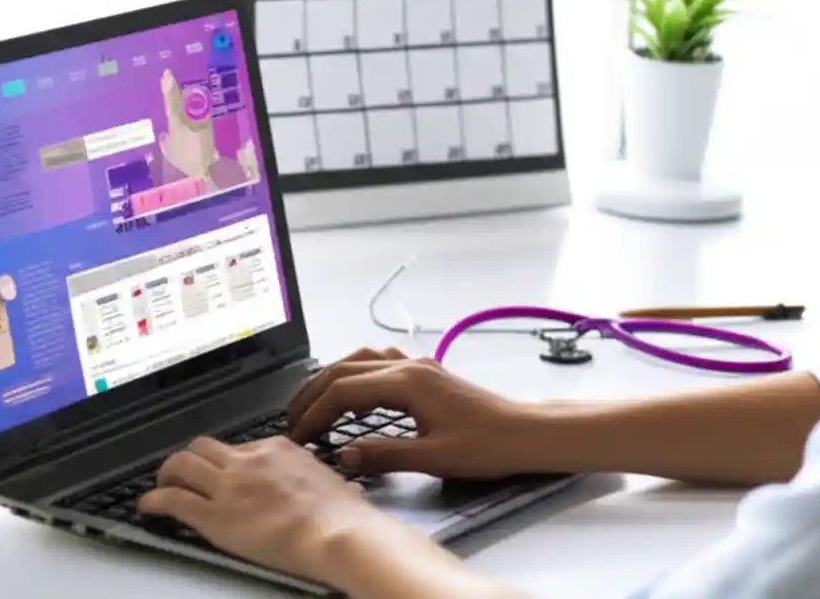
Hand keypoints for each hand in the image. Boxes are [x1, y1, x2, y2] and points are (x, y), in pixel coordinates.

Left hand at [138, 435, 390, 586]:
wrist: (336, 532)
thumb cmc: (343, 515)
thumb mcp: (336, 483)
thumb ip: (325, 483)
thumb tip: (344, 492)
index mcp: (278, 449)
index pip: (241, 447)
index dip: (228, 462)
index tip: (225, 473)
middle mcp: (249, 460)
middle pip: (204, 446)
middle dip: (191, 459)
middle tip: (185, 474)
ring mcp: (229, 485)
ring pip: (182, 464)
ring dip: (168, 474)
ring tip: (162, 485)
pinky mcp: (214, 515)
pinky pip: (173, 499)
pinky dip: (154, 500)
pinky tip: (147, 505)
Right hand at [289, 347, 535, 477]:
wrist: (525, 432)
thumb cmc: (487, 446)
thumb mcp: (434, 457)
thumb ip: (385, 455)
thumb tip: (343, 456)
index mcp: (407, 383)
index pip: (343, 391)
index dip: (315, 414)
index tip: (299, 437)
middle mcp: (409, 367)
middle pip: (344, 369)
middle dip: (313, 393)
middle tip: (293, 422)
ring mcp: (419, 367)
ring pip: (360, 361)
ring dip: (332, 379)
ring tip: (313, 406)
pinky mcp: (427, 374)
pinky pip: (379, 364)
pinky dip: (356, 375)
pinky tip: (353, 396)